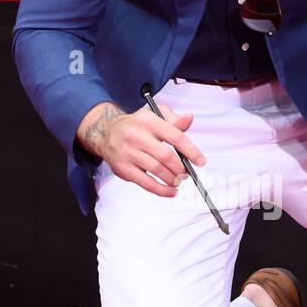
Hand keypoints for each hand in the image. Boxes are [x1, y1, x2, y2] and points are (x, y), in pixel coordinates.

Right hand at [78, 101, 205, 196]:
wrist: (106, 132)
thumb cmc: (137, 125)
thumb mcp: (154, 115)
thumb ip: (174, 120)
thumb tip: (189, 118)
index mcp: (148, 121)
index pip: (175, 136)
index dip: (191, 150)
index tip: (200, 162)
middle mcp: (136, 135)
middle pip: (166, 156)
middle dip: (181, 168)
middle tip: (186, 173)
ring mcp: (128, 152)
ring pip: (157, 170)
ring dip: (172, 179)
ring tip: (178, 181)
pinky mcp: (123, 168)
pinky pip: (146, 183)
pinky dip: (161, 190)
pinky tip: (171, 191)